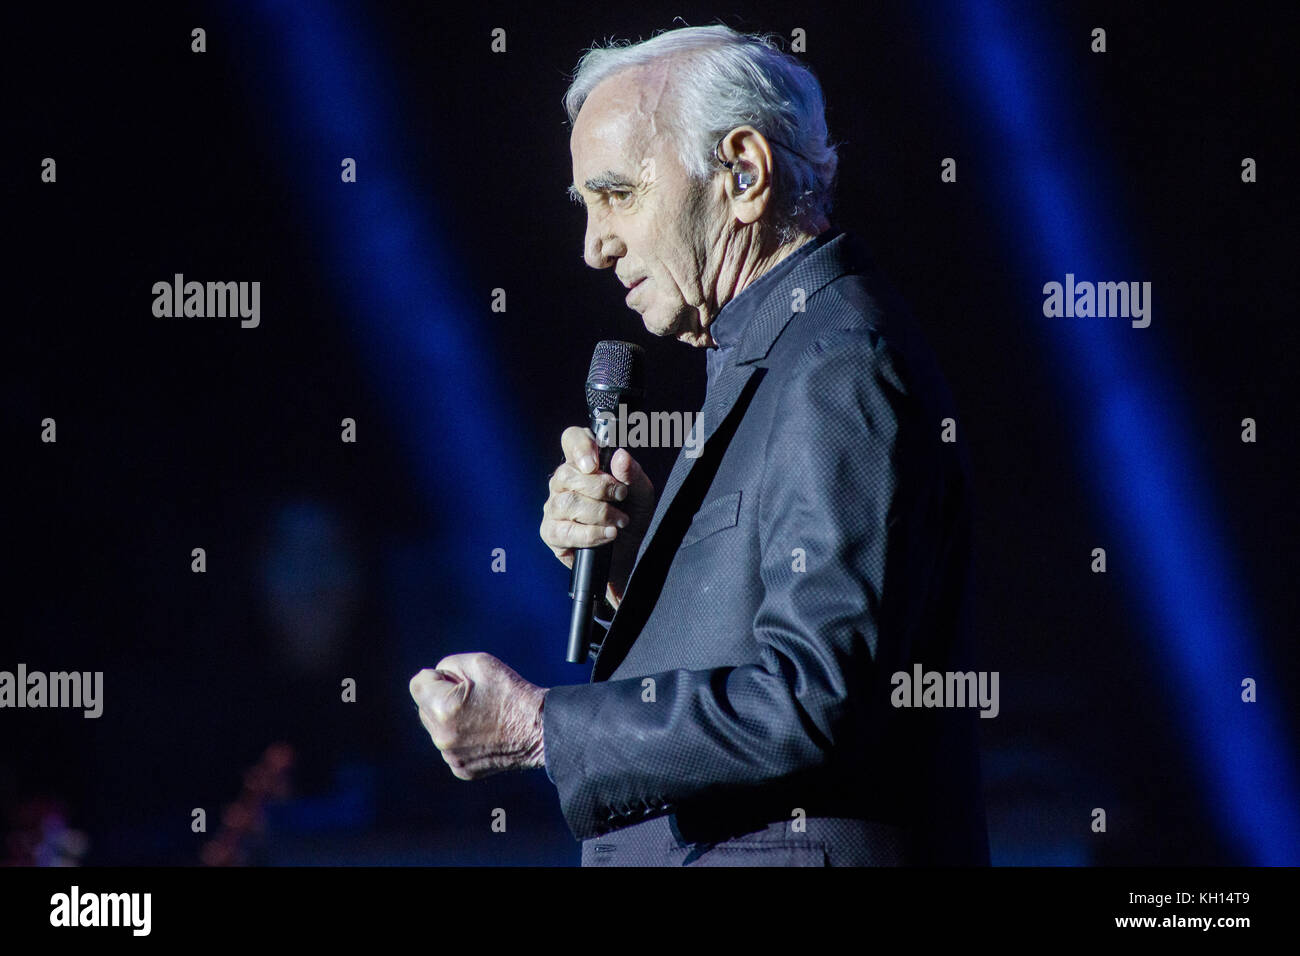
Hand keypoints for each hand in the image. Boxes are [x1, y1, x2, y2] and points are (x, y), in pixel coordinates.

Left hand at [409, 654, 547, 778]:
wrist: (540, 728)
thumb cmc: (511, 693)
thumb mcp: (479, 663)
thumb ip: (446, 666)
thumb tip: (433, 680)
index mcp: (443, 709)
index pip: (417, 684)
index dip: (437, 677)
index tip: (456, 681)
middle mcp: (442, 737)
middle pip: (424, 708)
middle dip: (441, 699)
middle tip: (474, 698)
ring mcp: (451, 757)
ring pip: (437, 729)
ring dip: (450, 720)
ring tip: (482, 716)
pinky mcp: (461, 770)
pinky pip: (451, 748)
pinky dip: (461, 739)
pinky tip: (484, 733)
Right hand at [540, 426, 654, 608]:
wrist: (629, 554)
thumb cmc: (631, 516)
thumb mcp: (641, 493)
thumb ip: (632, 473)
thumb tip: (620, 456)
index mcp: (584, 463)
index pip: (571, 439)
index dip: (579, 445)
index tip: (594, 463)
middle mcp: (563, 482)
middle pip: (567, 473)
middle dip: (600, 487)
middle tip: (621, 496)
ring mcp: (554, 508)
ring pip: (566, 503)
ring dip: (599, 513)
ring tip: (620, 521)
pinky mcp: (551, 533)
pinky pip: (564, 531)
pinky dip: (590, 534)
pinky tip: (608, 536)